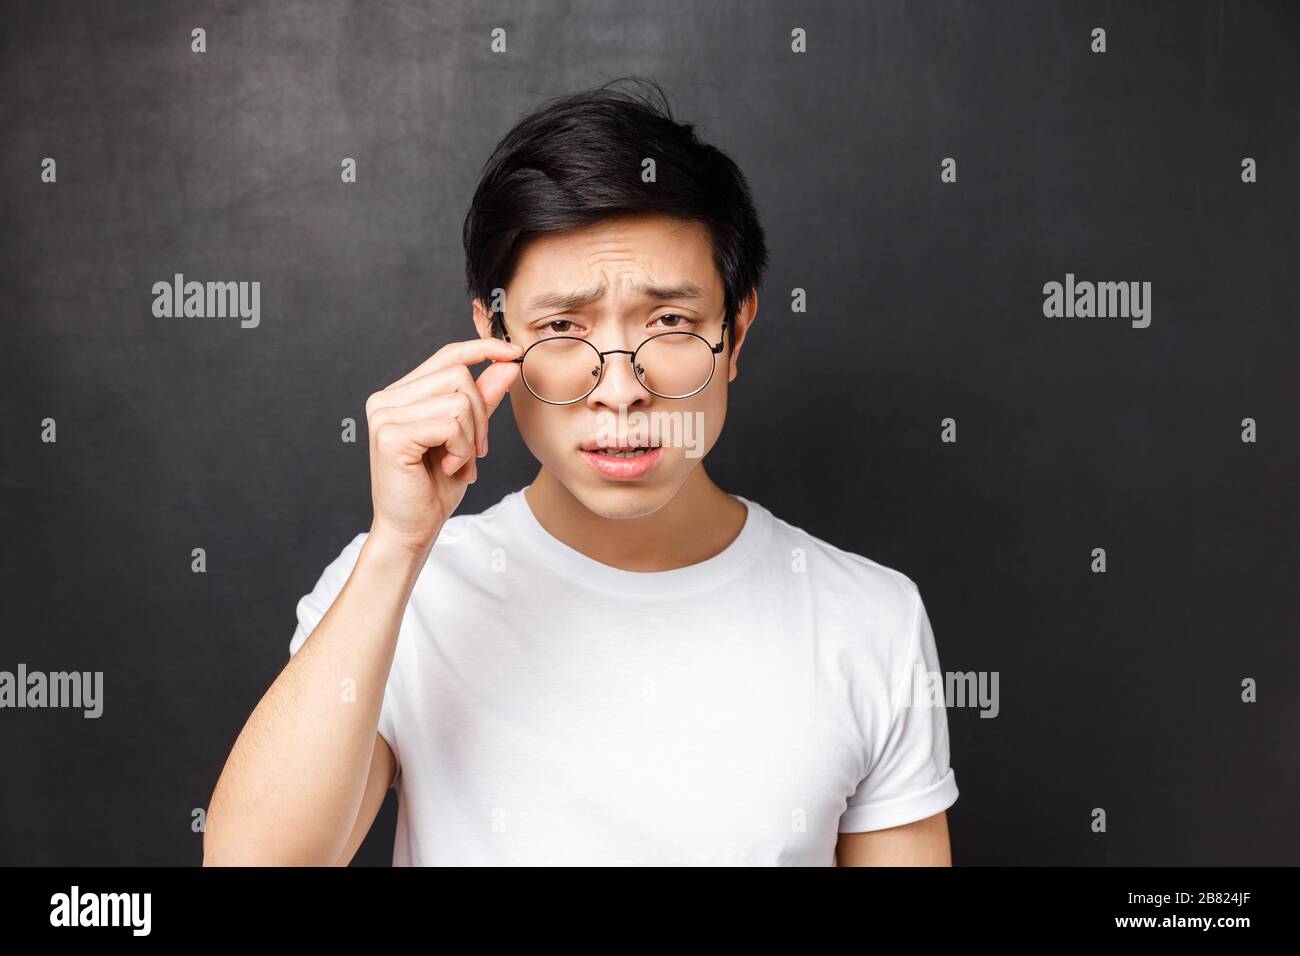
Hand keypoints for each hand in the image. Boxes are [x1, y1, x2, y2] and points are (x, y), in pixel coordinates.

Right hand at [365, 337, 522, 556]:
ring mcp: (384, 415)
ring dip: (470, 439)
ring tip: (457, 464)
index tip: (515, 352)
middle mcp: (386, 399)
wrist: (411, 530)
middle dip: (481, 416)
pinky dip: (461, 450)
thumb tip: (507, 365)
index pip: (447, 356)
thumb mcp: (467, 437)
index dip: (482, 349)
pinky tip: (448, 468)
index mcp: (401, 395)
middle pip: (459, 377)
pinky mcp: (391, 436)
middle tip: (475, 452)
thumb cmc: (434, 487)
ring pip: (458, 401)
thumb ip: (483, 400)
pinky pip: (450, 424)